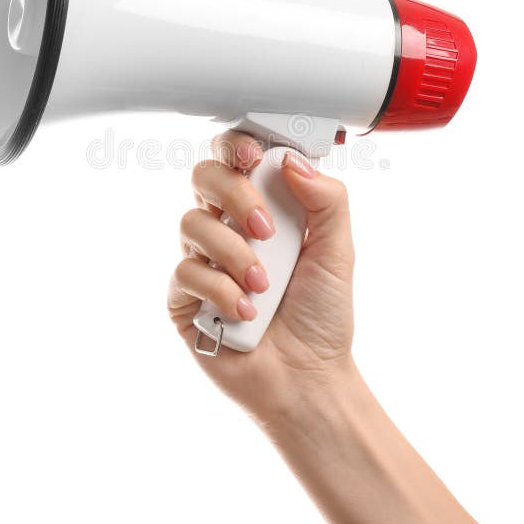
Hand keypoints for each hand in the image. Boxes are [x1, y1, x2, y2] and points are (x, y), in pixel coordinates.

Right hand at [167, 130, 355, 421]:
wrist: (307, 377)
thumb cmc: (322, 315)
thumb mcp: (339, 250)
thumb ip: (325, 199)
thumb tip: (291, 161)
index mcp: (263, 207)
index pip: (236, 157)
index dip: (237, 146)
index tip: (254, 156)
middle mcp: (227, 226)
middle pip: (204, 176)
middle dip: (235, 195)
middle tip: (267, 230)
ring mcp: (203, 259)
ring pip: (193, 223)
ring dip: (234, 253)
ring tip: (264, 286)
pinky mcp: (184, 296)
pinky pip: (186, 272)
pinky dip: (222, 291)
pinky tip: (247, 312)